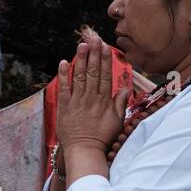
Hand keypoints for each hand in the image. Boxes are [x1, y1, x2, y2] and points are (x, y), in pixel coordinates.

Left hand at [56, 37, 128, 152]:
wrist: (84, 151)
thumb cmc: (102, 138)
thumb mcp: (117, 122)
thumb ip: (121, 104)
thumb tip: (126, 89)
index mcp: (104, 101)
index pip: (105, 75)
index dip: (105, 60)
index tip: (105, 47)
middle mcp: (91, 98)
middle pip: (93, 72)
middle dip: (93, 54)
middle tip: (94, 38)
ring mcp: (77, 102)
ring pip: (79, 76)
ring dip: (80, 59)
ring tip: (81, 45)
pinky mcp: (64, 107)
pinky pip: (64, 88)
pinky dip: (63, 75)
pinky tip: (63, 62)